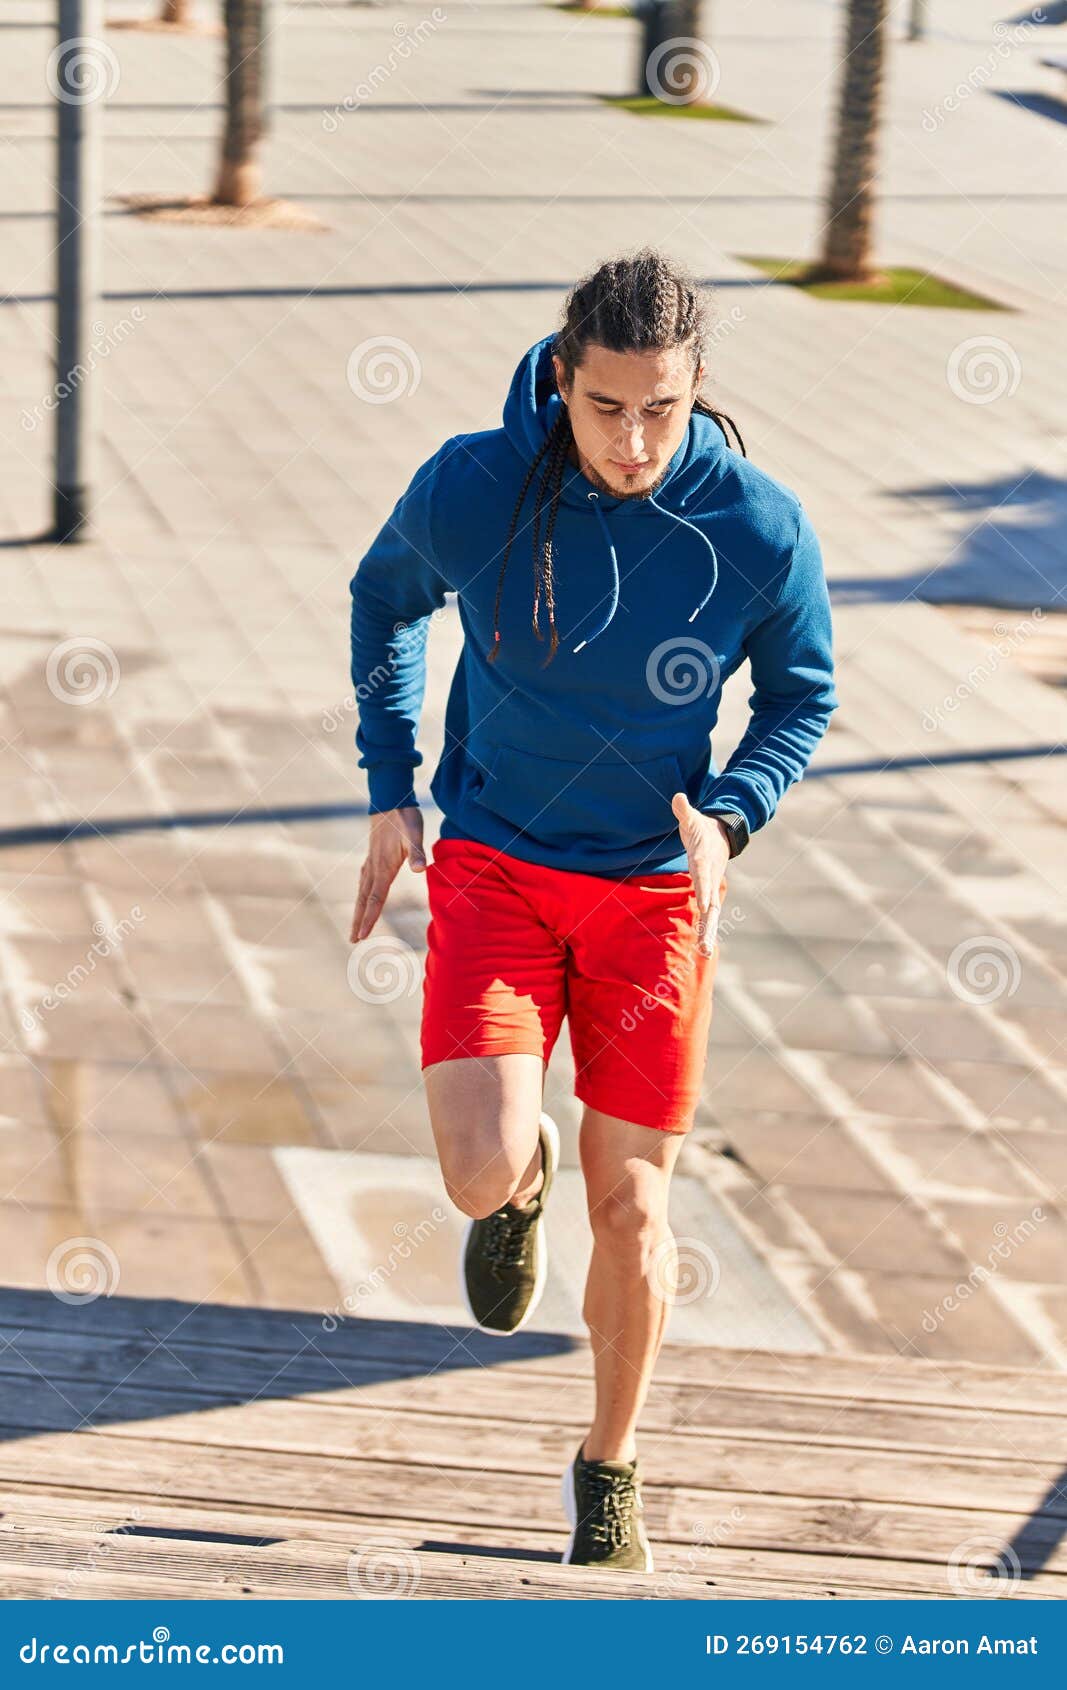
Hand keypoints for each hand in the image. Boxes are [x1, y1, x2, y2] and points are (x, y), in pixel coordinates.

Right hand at [350, 806, 425, 942]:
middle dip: (359, 921)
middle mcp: (373, 868)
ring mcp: (371, 862)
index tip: (361, 936)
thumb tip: (421, 870)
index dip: (368, 918)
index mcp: (383, 868)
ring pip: (362, 892)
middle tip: (352, 940)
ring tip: (354, 925)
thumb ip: (417, 853)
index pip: (374, 899)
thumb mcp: (415, 835)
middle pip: (364, 900)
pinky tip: (362, 894)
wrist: (390, 799)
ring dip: (358, 910)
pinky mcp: (372, 856)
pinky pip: (364, 881)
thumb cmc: (404, 818)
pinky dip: (361, 894)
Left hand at [671, 792, 729, 956]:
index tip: (704, 903)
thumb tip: (678, 797)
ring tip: (704, 954)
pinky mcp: (710, 893)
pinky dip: (707, 932)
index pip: (702, 875)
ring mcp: (711, 887)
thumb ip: (684, 810)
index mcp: (704, 859)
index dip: (703, 888)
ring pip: (712, 914)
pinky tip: (704, 950)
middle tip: (706, 943)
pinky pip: (709, 915)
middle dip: (709, 923)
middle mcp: (710, 877)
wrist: (722, 834)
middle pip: (711, 902)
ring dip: (708, 934)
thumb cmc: (701, 827)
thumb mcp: (692, 817)